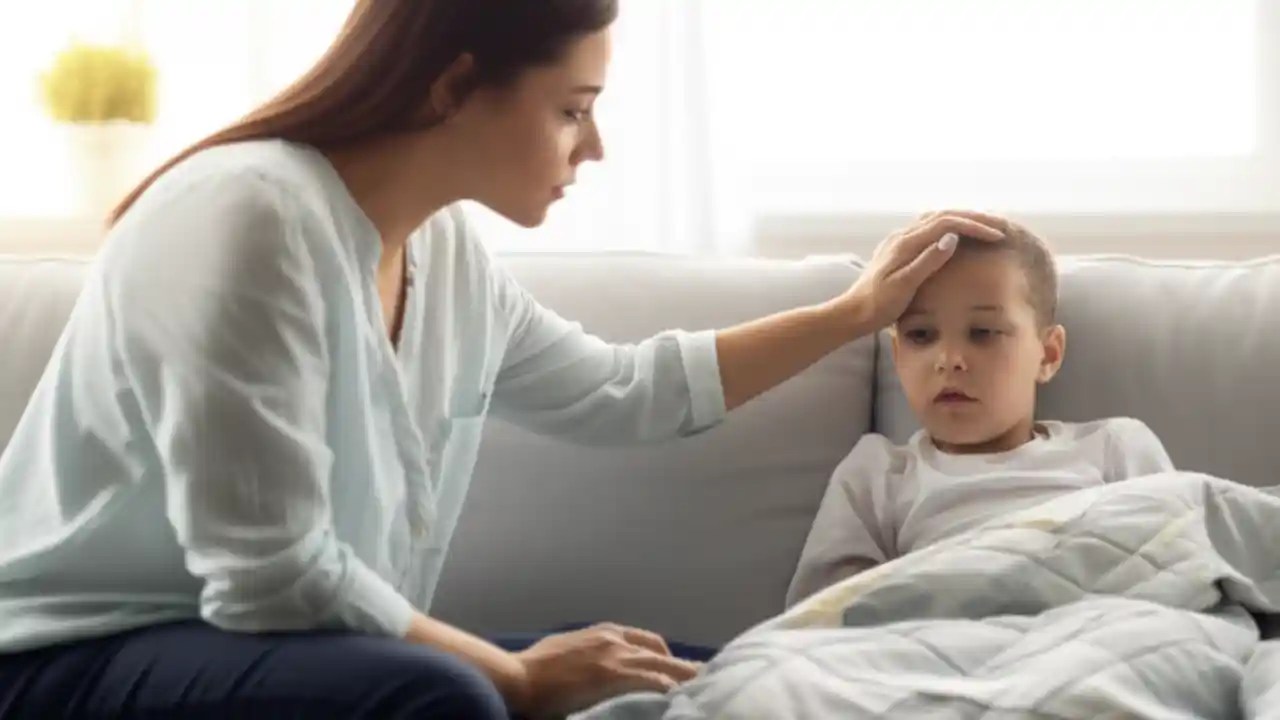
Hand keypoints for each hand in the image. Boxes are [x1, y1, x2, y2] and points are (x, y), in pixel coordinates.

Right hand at [510, 622, 701, 718]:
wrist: (518, 678)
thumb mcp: (565, 650)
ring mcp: (616, 657)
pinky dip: (670, 688)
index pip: (647, 641)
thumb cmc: (533, 669)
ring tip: (706, 691)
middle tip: (704, 681)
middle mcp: (615, 641)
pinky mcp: (614, 677)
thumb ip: (586, 655)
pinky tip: (682, 698)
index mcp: (604, 633)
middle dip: (683, 666)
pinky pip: (654, 681)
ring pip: (665, 664)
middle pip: (662, 652)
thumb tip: (593, 669)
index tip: (674, 670)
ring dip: (686, 678)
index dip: (665, 656)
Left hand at [833, 210, 1007, 333]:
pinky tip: (955, 234)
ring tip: (983, 225)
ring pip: (934, 218)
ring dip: (960, 218)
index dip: (974, 226)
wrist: (852, 313)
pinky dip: (947, 225)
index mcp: (906, 243)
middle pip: (942, 214)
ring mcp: (898, 240)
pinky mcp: (897, 248)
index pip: (946, 223)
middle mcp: (902, 235)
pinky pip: (927, 227)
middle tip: (998, 225)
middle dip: (972, 217)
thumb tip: (952, 238)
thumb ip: (928, 260)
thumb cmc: (878, 305)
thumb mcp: (904, 286)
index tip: (997, 236)